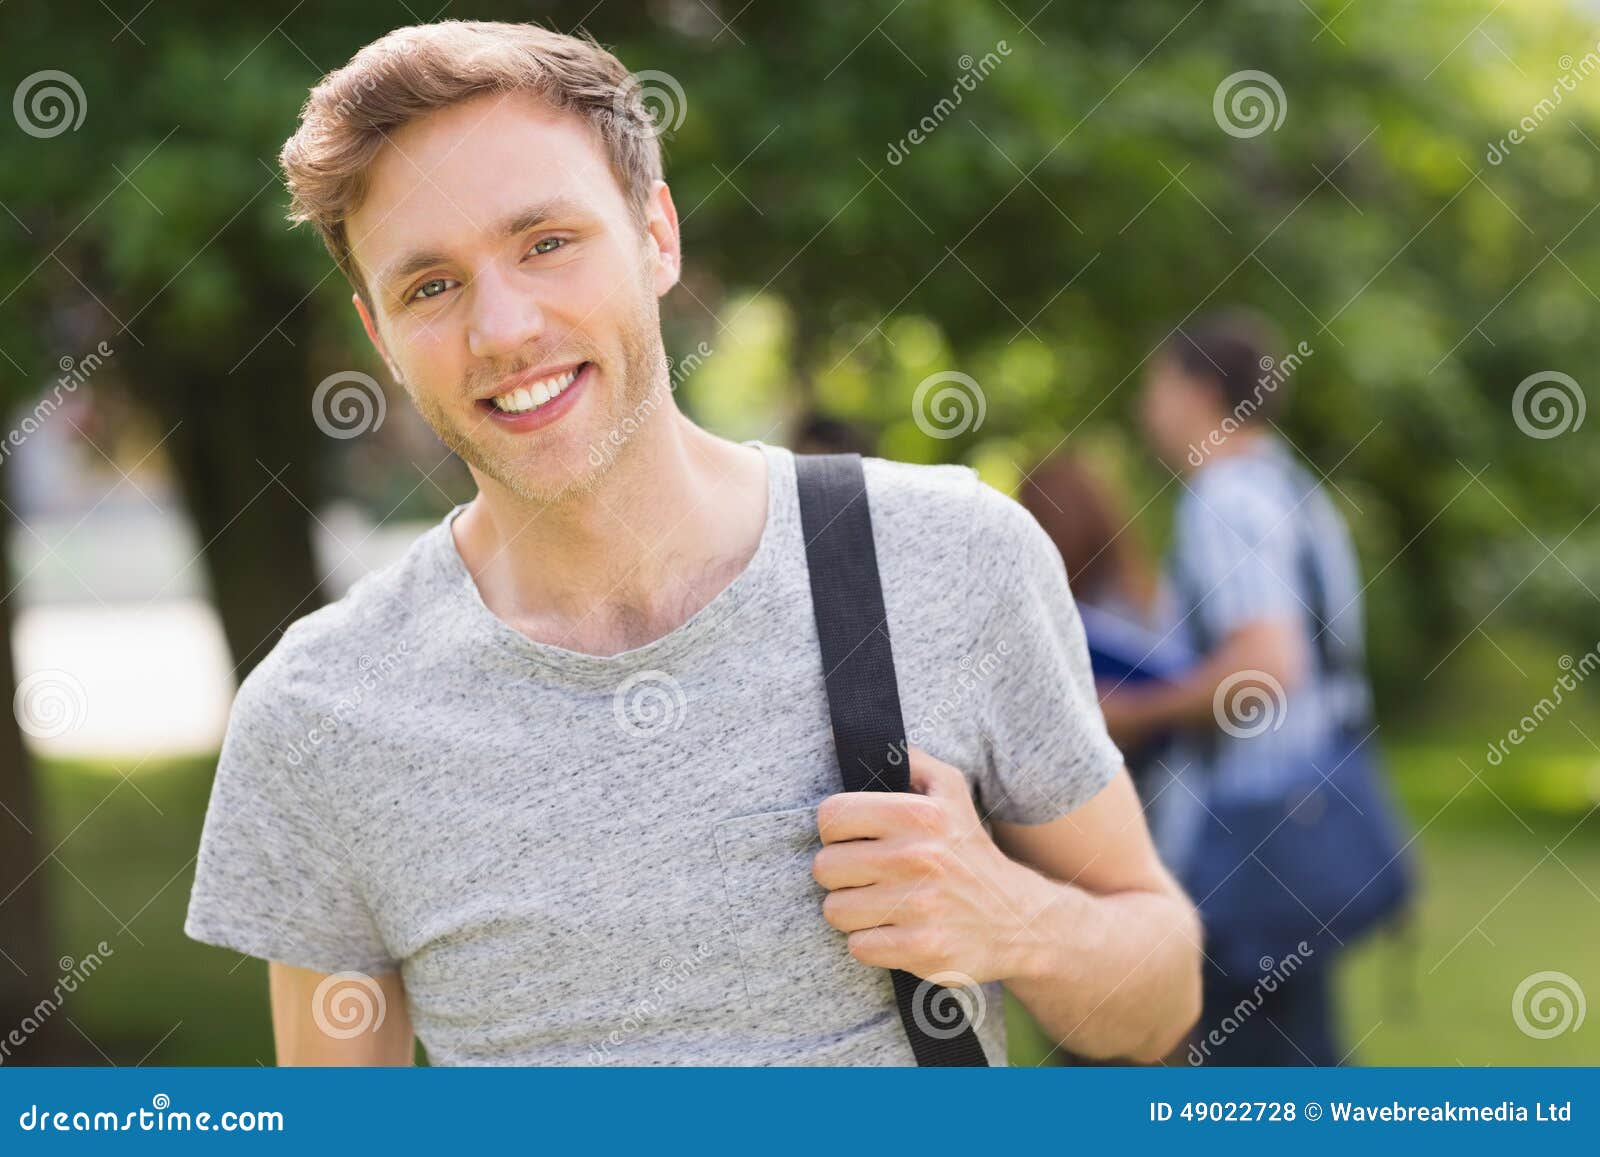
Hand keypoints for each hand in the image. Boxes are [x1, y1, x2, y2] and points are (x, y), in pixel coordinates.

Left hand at [812, 746, 1042, 983]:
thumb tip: (846, 736)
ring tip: (883, 903)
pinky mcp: (922, 949)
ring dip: (853, 910)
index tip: (855, 838)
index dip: (836, 830)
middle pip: (824, 867)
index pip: (831, 816)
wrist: (1017, 919)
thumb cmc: (968, 849)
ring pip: (835, 910)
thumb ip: (906, 759)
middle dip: (842, 873)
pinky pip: (857, 946)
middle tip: (869, 875)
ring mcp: (919, 906)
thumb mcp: (949, 790)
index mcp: (918, 814)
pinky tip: (895, 930)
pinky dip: (871, 942)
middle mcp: (917, 857)